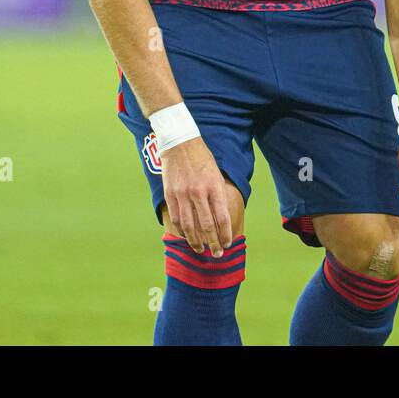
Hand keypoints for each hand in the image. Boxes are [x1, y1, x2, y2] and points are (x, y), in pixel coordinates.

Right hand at [160, 137, 232, 256]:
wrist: (179, 142)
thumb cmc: (202, 158)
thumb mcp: (216, 174)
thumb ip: (218, 195)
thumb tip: (221, 218)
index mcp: (214, 186)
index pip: (222, 217)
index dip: (225, 234)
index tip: (228, 244)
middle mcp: (199, 192)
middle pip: (207, 226)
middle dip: (214, 243)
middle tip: (217, 255)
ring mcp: (183, 194)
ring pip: (190, 226)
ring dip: (196, 242)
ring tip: (201, 250)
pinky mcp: (170, 194)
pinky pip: (176, 218)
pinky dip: (182, 231)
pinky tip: (187, 237)